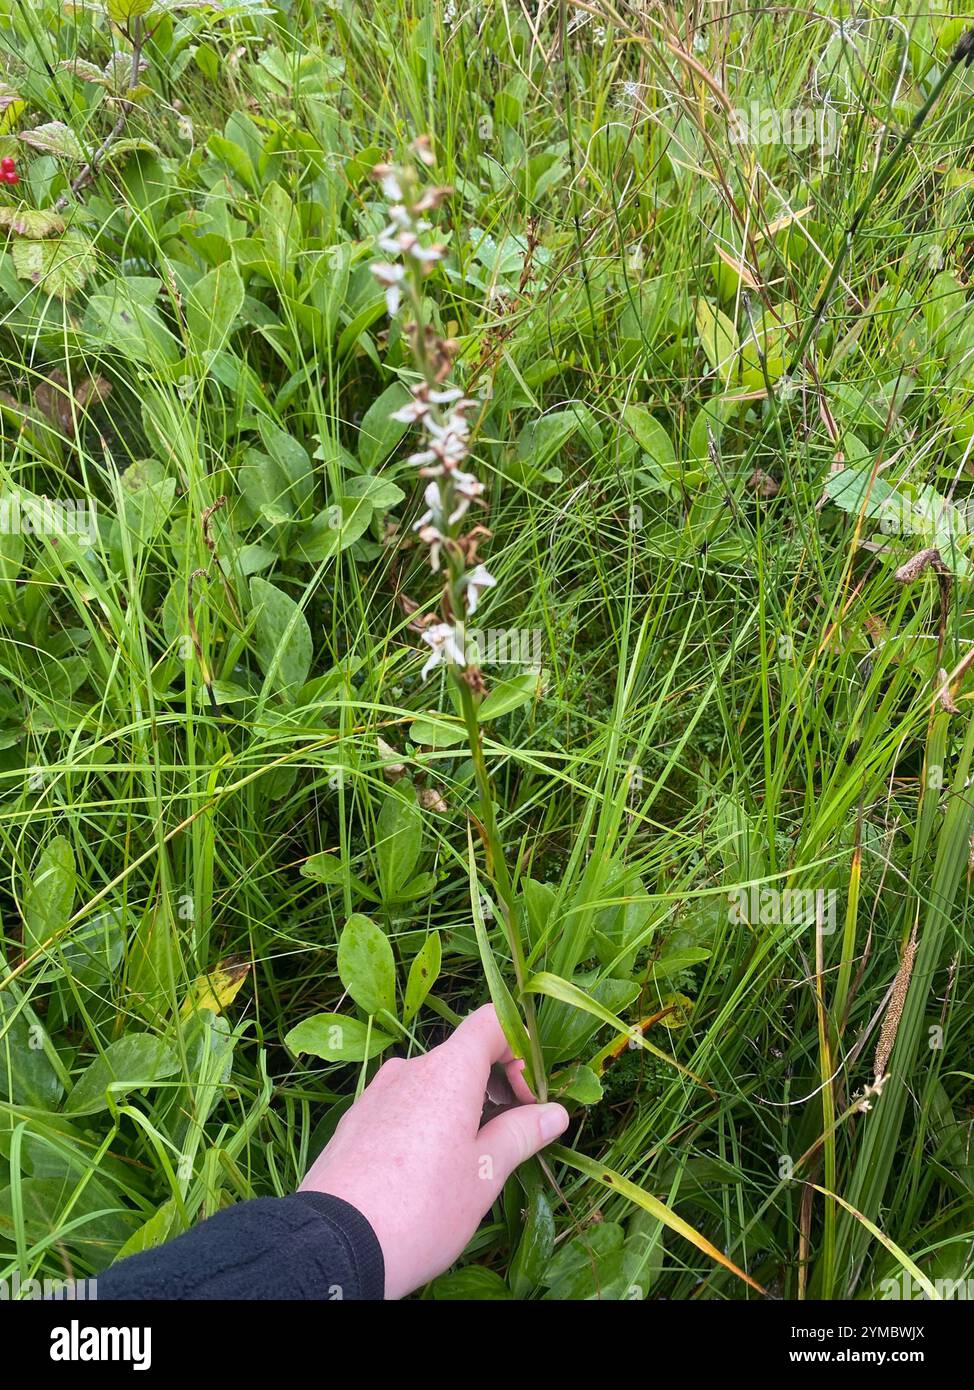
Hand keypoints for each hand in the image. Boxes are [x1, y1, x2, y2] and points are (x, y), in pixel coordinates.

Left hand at [299, 1004, 568, 1298]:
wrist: (336, 1243)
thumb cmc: (422, 1206)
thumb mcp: (484, 1174)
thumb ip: (521, 1134)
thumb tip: (555, 1113)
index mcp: (448, 1071)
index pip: (491, 1022)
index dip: (519, 1047)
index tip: (528, 1096)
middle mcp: (411, 1068)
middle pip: (463, 1055)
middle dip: (495, 1085)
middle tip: (510, 1135)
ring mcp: (378, 1091)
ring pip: (433, 1083)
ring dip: (460, 1107)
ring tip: (468, 1160)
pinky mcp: (356, 1118)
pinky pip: (403, 1104)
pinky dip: (426, 1120)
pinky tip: (426, 1169)